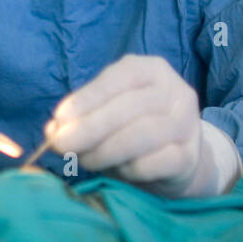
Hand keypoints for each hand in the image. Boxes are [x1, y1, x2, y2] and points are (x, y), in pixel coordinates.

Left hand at [45, 55, 239, 196]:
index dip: (88, 98)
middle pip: (131, 106)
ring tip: (85, 161)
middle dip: (91, 127)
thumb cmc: (133, 129)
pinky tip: (119, 171)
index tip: (59, 118)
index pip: (119, 78)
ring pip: (145, 134)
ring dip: (107, 150)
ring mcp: (187, 124)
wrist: (176, 161)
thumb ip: (81, 118)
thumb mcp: (106, 115)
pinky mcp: (190, 156)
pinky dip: (131, 169)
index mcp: (152, 70)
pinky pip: (158, 162)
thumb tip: (52, 130)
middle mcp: (175, 91)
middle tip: (62, 145)